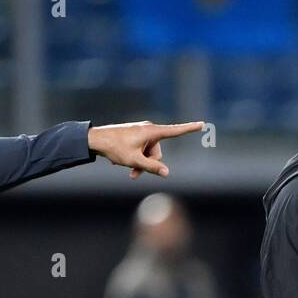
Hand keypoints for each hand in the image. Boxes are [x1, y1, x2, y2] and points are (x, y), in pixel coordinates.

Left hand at [87, 120, 204, 178]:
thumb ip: (152, 167)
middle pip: (158, 152)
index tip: (202, 124)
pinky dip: (134, 157)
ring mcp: (141, 132)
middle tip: (133, 174)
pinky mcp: (135, 135)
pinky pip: (141, 149)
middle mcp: (148, 129)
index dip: (189, 129)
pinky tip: (121, 161)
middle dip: (148, 164)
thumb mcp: (135, 161)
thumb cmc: (115, 148)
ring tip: (126, 168)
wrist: (95, 139)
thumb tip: (167, 173)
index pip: (175, 131)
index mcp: (151, 132)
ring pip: (148, 153)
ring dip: (140, 163)